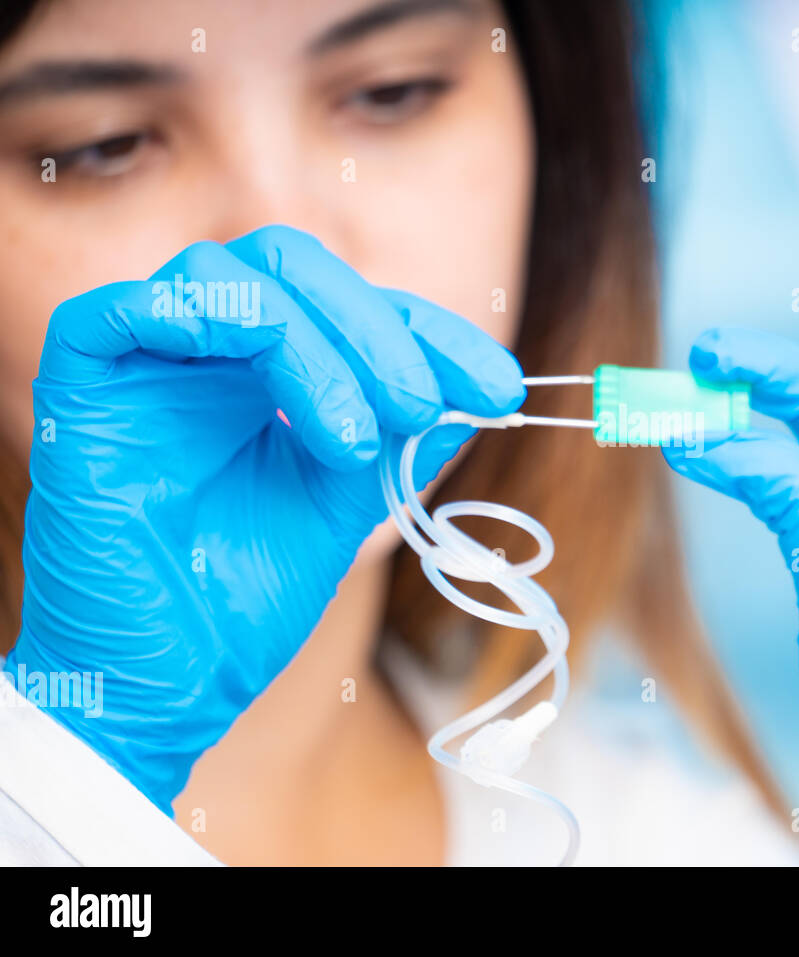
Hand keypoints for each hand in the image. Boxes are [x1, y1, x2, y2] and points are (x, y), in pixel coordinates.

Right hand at [2, 225, 522, 812]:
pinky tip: (258, 357)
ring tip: (353, 441)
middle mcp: (208, 352)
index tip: (501, 388)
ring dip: (309, 343)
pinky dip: (196, 314)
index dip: (430, 333)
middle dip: (377, 330)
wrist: (164, 683)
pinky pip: (115, 311)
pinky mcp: (81, 388)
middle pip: (293, 266)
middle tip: (421, 405)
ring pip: (226, 276)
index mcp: (267, 370)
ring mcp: (144, 364)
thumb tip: (484, 393)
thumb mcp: (346, 503)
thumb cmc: (242, 600)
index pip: (353, 307)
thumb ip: (402, 439)